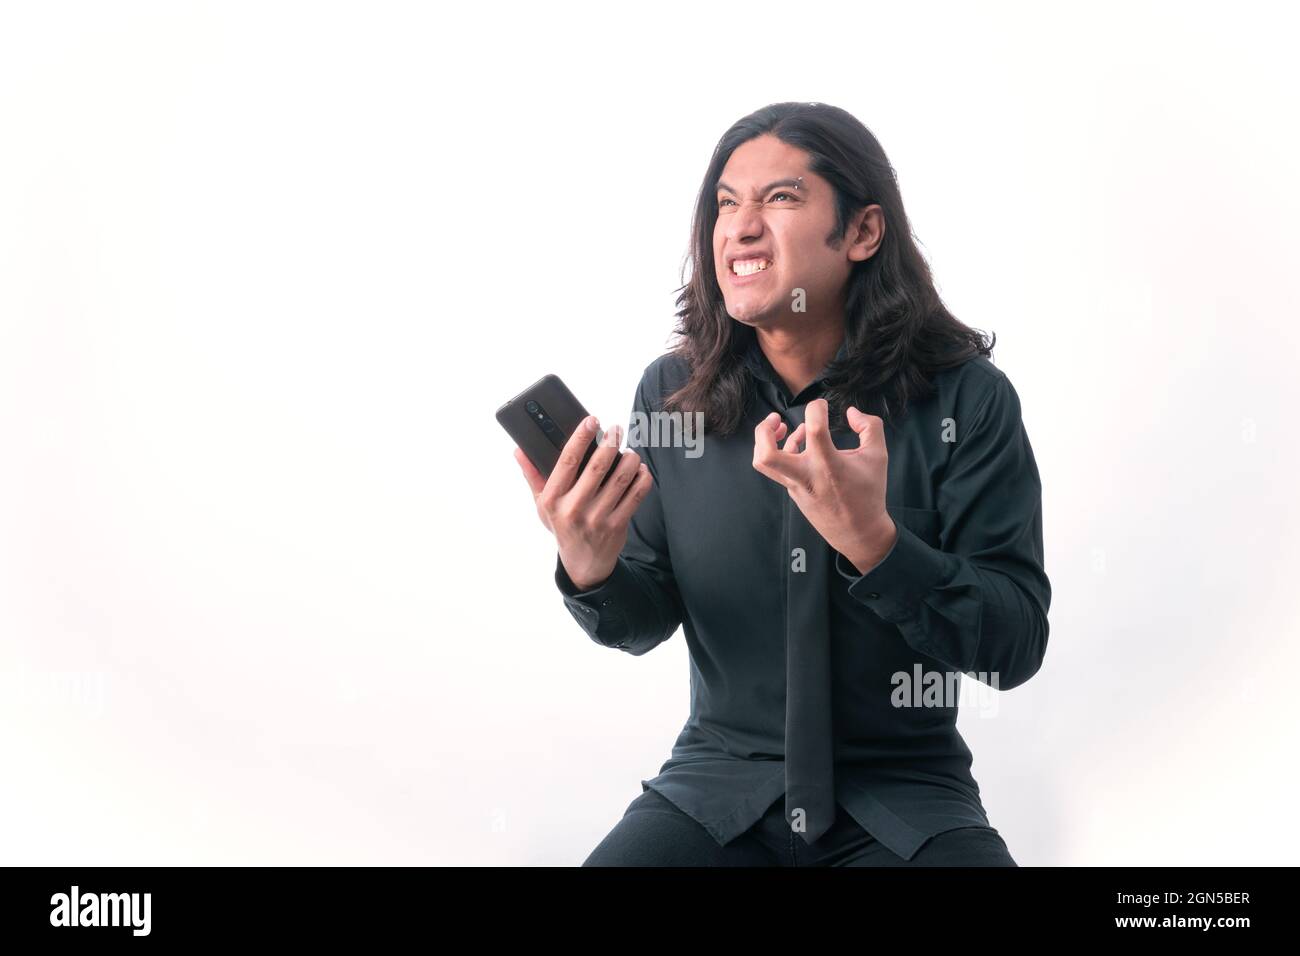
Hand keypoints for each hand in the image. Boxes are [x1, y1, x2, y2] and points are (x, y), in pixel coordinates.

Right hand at [513, 415, 651, 589]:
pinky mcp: (617, 525)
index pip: (567, 461)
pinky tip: (640, 469)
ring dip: (630, 459)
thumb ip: (532, 475)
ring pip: (621, 479)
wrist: (583, 563)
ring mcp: (597, 518)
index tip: (591, 420)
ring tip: (630, 451)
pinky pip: (636, 495)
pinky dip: (642, 478)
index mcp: (552, 499)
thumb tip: (519, 449)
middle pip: (597, 466)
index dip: (580, 437)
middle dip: (610, 442)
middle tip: (616, 430)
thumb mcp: (542, 504)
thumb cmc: (562, 525)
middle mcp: (574, 508)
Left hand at [751, 398, 896, 574]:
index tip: (823, 405)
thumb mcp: (878, 456)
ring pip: (764, 463)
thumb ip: (870, 427)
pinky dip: (783, 451)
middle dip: (764, 431)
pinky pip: (779, 468)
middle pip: (767, 455)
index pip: (814, 429)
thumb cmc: (869, 493)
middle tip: (777, 417)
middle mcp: (807, 476)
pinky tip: (798, 442)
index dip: (816, 408)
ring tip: (781, 426)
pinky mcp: (794, 491)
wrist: (859, 532)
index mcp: (829, 465)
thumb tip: (851, 412)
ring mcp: (796, 485)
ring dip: (764, 441)